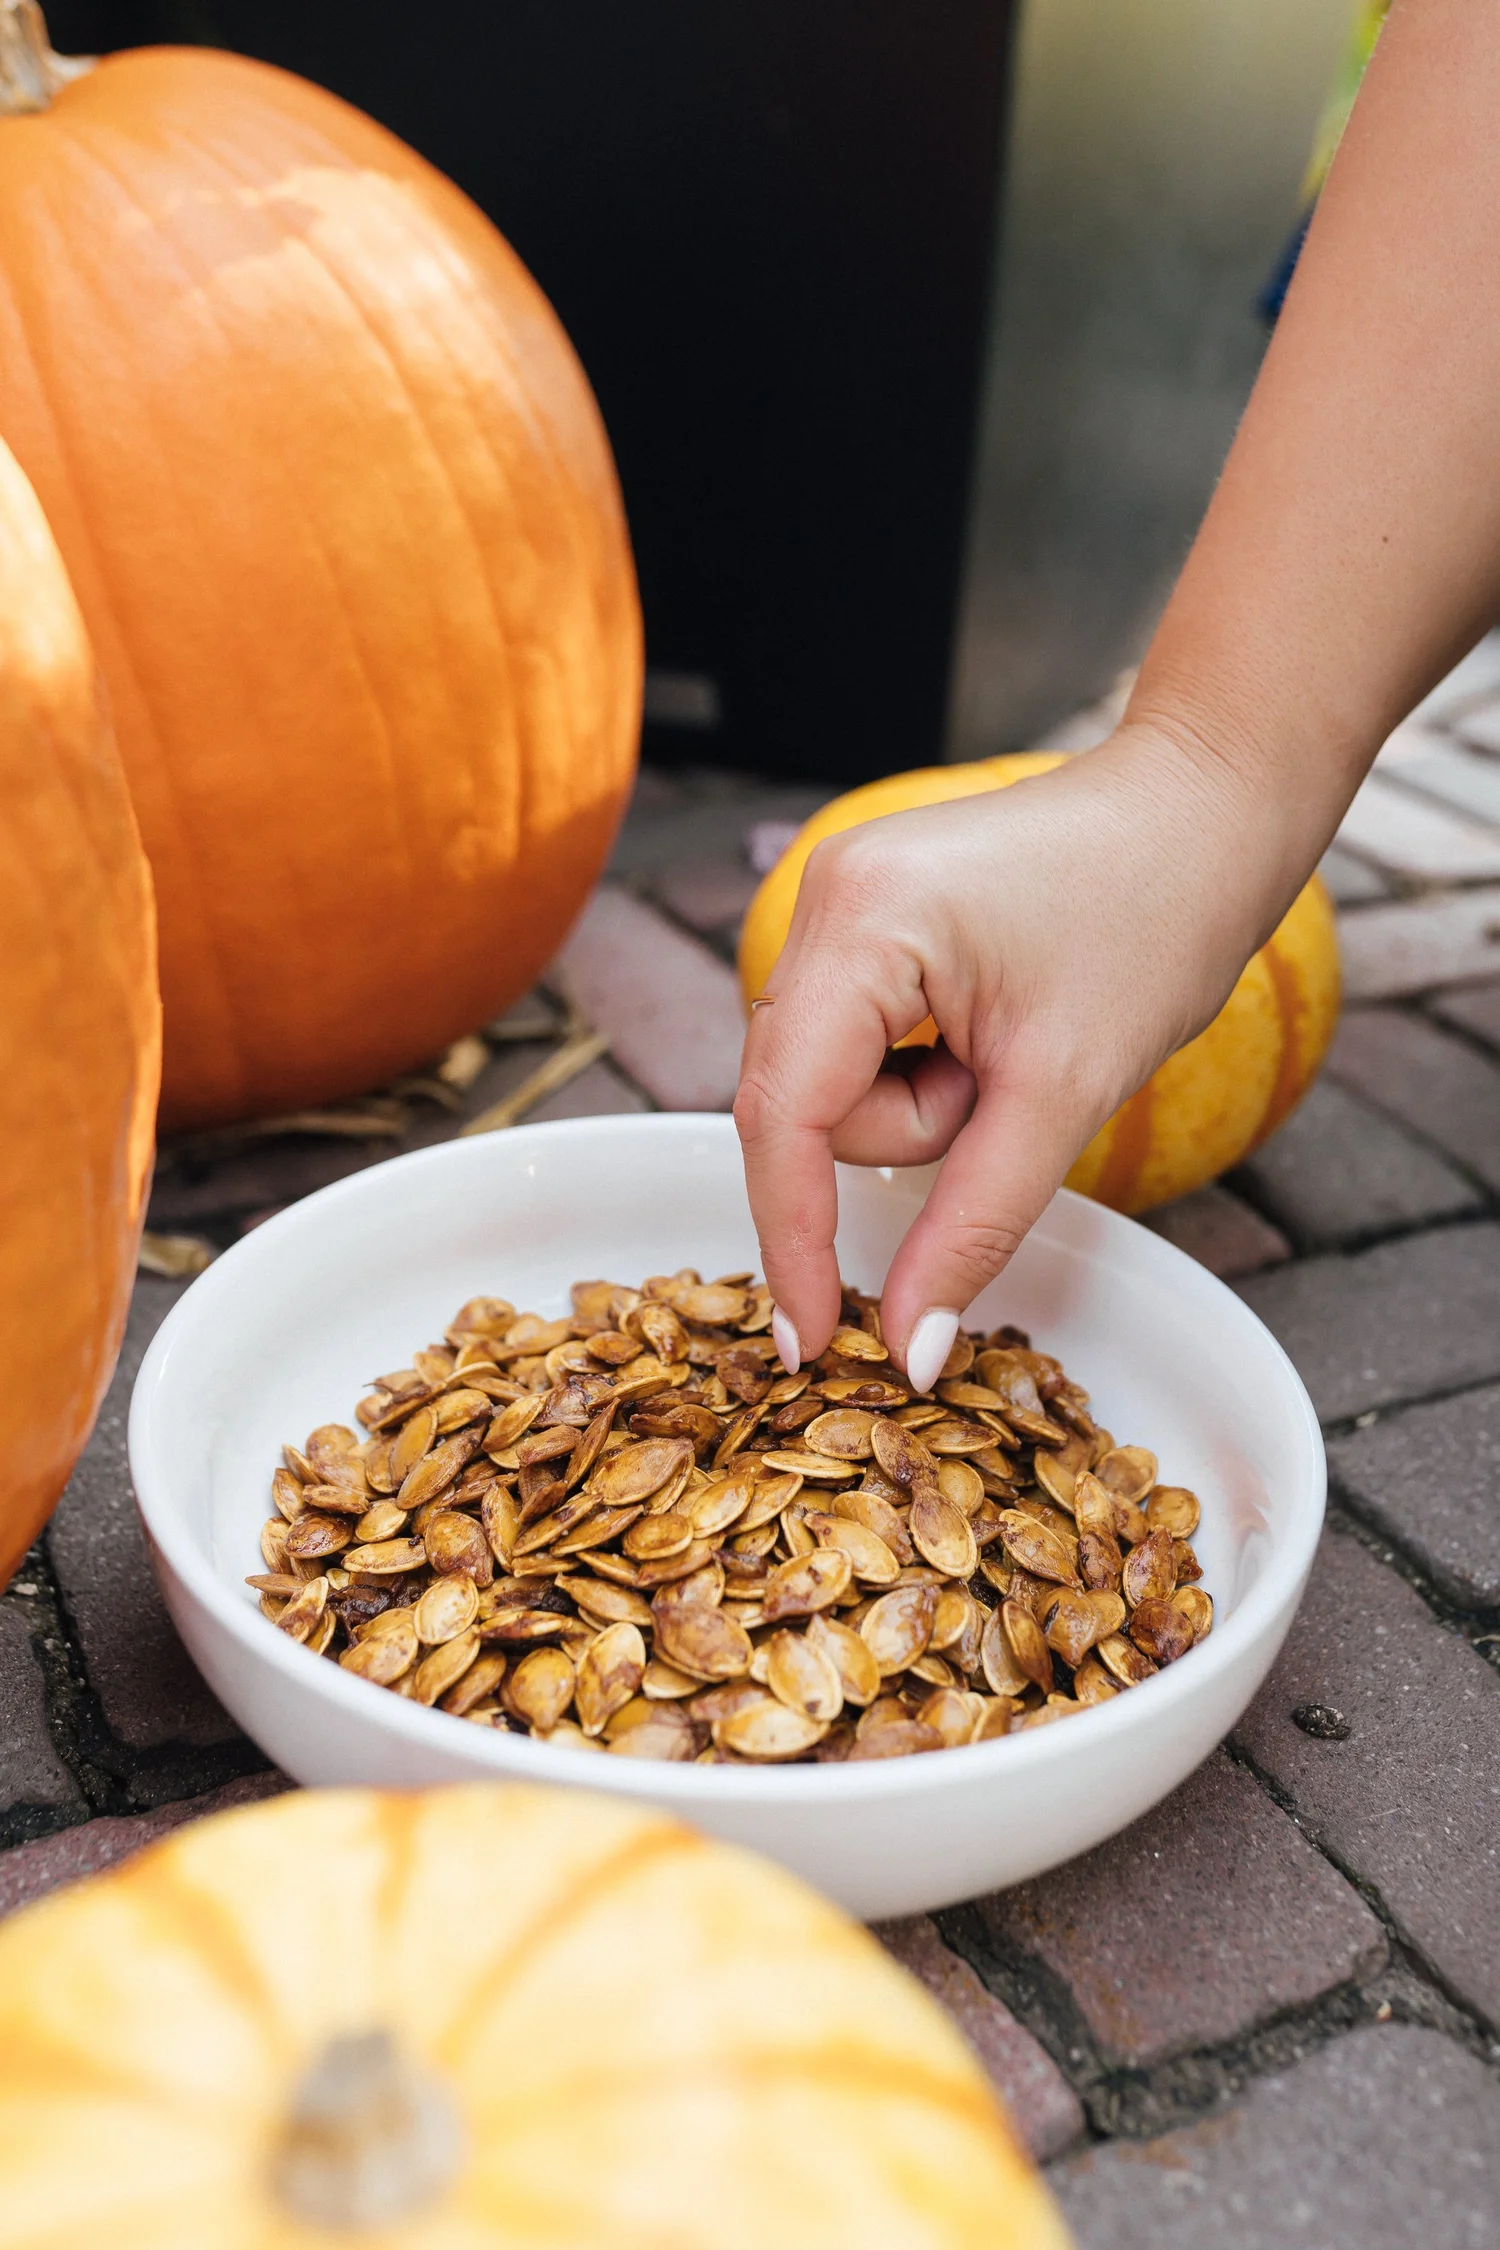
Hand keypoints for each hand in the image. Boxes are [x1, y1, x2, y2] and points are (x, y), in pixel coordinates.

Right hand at [733, 724, 1302, 1388]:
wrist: (1207, 808)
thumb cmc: (1158, 919)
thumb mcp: (1064, 1095)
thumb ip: (971, 1227)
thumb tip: (908, 1347)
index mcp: (861, 923)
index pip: (783, 1114)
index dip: (790, 1239)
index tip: (809, 1344)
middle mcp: (823, 898)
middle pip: (801, 1099)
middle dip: (901, 1135)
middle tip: (1001, 1105)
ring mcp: (839, 900)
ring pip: (830, 1079)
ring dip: (919, 1104)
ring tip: (1012, 1054)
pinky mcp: (866, 914)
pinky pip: (854, 1040)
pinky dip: (916, 1069)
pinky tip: (986, 1038)